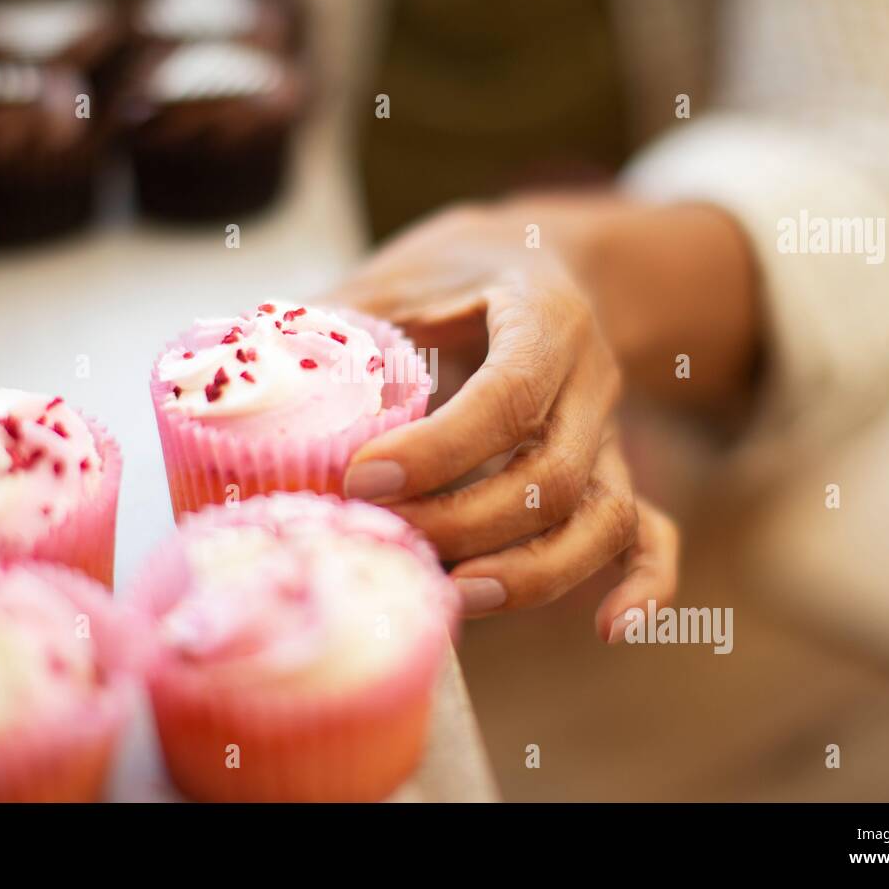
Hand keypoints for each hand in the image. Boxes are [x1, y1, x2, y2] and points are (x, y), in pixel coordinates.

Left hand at [325, 203, 678, 637]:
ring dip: (533, 570)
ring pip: (601, 517)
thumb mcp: (400, 272)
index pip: (510, 394)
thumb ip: (336, 323)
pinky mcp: (612, 468)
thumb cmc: (460, 269)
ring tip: (457, 597)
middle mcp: (591, 379)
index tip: (361, 479)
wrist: (546, 260)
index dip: (439, 450)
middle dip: (465, 523)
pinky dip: (645, 581)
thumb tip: (239, 377)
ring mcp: (610, 431)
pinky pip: (649, 530)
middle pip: (554, 476)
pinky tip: (612, 628)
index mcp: (543, 316)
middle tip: (385, 540)